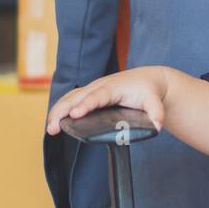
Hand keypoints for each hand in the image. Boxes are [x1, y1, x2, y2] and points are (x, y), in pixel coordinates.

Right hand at [46, 66, 168, 134]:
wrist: (148, 79)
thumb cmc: (148, 90)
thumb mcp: (154, 101)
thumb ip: (156, 113)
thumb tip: (158, 126)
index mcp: (114, 87)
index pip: (96, 96)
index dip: (85, 105)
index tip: (75, 114)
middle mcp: (100, 86)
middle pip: (77, 97)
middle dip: (63, 111)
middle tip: (54, 127)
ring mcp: (93, 88)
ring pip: (70, 97)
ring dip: (57, 111)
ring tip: (50, 128)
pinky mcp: (89, 92)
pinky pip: (71, 98)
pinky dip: (60, 107)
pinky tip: (54, 121)